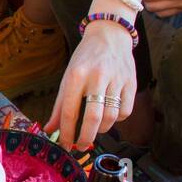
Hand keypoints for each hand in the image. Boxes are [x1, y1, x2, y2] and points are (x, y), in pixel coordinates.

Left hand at [44, 21, 134, 148]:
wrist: (110, 35)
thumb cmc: (86, 59)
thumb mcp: (68, 77)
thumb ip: (60, 105)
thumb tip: (49, 129)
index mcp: (76, 75)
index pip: (70, 111)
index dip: (67, 133)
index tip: (65, 145)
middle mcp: (97, 77)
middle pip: (93, 117)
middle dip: (85, 138)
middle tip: (81, 146)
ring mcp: (116, 79)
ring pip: (110, 117)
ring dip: (101, 130)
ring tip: (94, 130)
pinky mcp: (131, 82)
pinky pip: (125, 111)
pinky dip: (117, 120)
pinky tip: (109, 117)